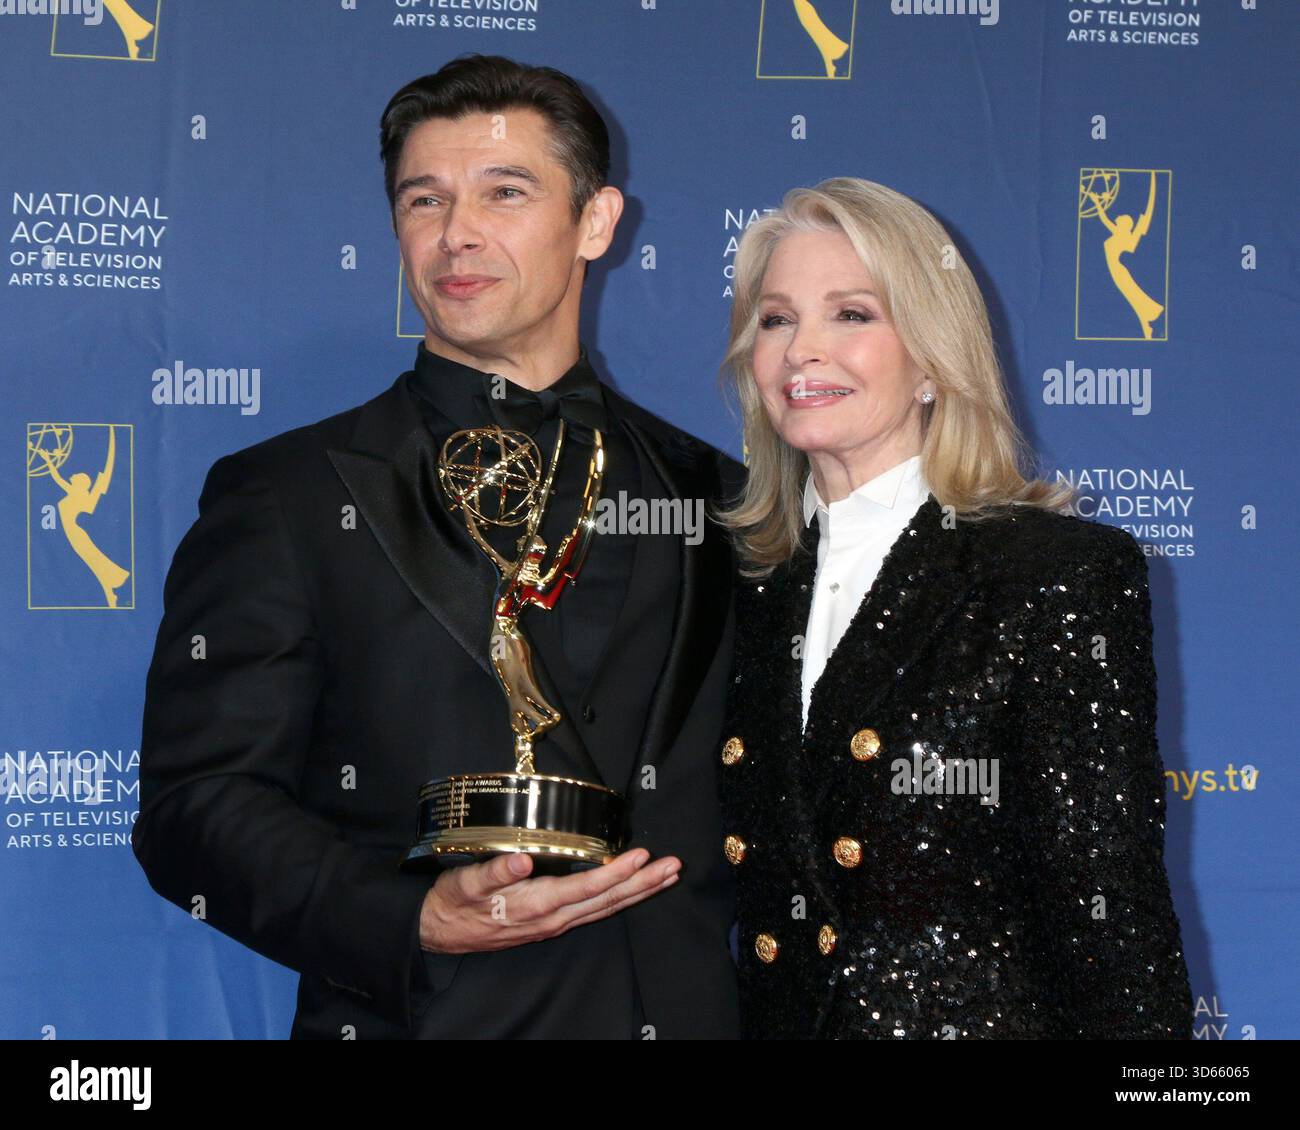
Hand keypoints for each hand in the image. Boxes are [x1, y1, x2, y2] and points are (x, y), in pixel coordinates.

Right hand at [418, 848, 678, 954]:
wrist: (439, 932)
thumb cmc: (454, 903)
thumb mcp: (466, 883)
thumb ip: (495, 871)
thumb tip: (522, 857)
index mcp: (537, 905)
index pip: (587, 887)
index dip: (616, 872)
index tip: (641, 856)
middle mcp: (553, 918)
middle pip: (608, 900)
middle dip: (644, 884)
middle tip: (674, 866)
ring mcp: (555, 923)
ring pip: (606, 908)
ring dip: (639, 892)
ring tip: (667, 877)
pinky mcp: (553, 922)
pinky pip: (595, 910)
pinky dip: (619, 898)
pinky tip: (633, 889)